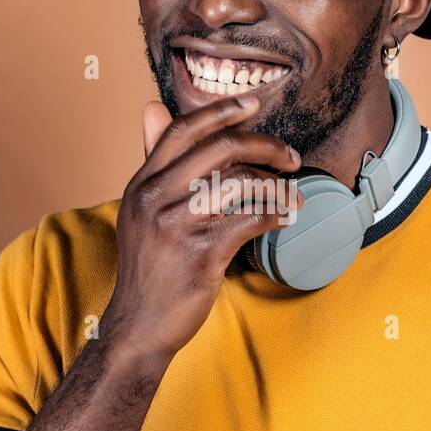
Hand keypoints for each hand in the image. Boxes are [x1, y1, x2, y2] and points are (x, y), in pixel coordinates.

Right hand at [103, 93, 301, 362]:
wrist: (137, 326)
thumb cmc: (148, 268)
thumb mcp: (140, 209)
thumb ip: (154, 161)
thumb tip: (152, 107)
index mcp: (142, 183)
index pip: (183, 129)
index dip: (221, 111)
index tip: (253, 104)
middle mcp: (155, 198)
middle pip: (220, 148)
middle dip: (266, 145)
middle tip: (290, 157)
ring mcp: (177, 226)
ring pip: (241, 183)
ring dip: (278, 186)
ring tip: (293, 196)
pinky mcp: (201, 254)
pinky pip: (250, 220)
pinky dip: (276, 216)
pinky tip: (286, 219)